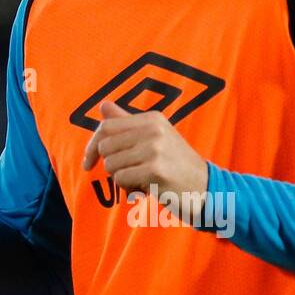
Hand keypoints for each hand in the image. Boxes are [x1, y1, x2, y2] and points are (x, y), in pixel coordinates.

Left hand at [82, 100, 208, 216]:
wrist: (206, 189)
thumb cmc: (177, 166)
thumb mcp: (155, 138)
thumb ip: (127, 123)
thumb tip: (102, 106)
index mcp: (152, 118)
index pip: (106, 126)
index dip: (92, 146)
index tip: (88, 163)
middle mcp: (153, 129)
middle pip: (105, 146)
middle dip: (110, 165)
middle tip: (129, 174)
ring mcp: (155, 148)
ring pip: (112, 165)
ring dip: (121, 179)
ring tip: (141, 180)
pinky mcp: (155, 169)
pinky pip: (122, 179)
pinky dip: (129, 189)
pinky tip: (146, 189)